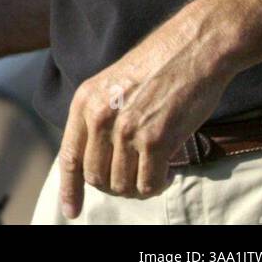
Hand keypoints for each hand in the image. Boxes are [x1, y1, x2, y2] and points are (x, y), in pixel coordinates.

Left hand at [57, 14, 233, 219]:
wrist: (192, 49)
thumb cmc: (158, 67)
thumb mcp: (113, 87)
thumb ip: (100, 117)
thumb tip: (97, 156)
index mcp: (85, 102)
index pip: (69, 157)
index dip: (69, 189)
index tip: (71, 212)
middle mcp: (100, 117)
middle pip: (96, 177)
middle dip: (113, 185)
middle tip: (133, 178)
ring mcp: (126, 130)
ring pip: (122, 185)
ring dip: (136, 187)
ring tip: (152, 172)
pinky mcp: (156, 140)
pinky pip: (148, 184)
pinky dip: (156, 185)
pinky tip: (166, 172)